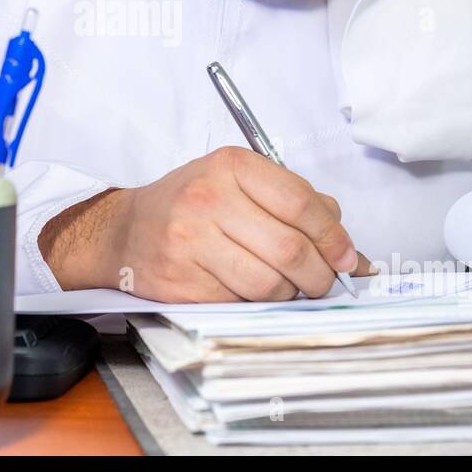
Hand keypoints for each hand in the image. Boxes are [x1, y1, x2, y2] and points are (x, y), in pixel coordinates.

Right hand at [40, 146, 367, 302]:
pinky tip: (251, 290)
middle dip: (319, 274)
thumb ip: (293, 200)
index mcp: (231, 166)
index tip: (346, 256)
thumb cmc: (191, 203)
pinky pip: (240, 302)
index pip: (299, 203)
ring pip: (268, 284)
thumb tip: (344, 243)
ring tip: (288, 287)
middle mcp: (209, 200)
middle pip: (289, 249)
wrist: (125, 230)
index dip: (332, 235)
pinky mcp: (182, 282)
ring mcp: (192, 242)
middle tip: (323, 281)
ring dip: (290, 293)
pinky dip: (257, 304)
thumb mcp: (238, 181)